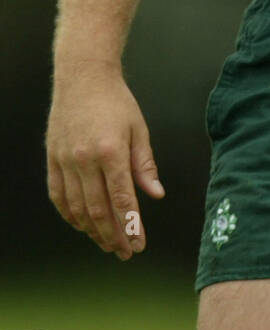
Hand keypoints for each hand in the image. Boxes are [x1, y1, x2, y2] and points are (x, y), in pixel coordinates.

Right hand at [46, 62, 164, 259]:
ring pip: (77, 208)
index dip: (131, 227)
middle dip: (113, 236)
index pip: (122, 200)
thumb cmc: (116, 102)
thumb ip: (145, 165)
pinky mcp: (52, 159)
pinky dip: (70, 215)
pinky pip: (59, 196)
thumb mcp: (139, 129)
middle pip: (98, 210)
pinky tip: (82, 224)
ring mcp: (65, 161)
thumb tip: (156, 194)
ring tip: (107, 242)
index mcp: (111, 151)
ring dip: (92, 230)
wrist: (83, 77)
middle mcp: (85, 159)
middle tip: (125, 252)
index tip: (139, 244)